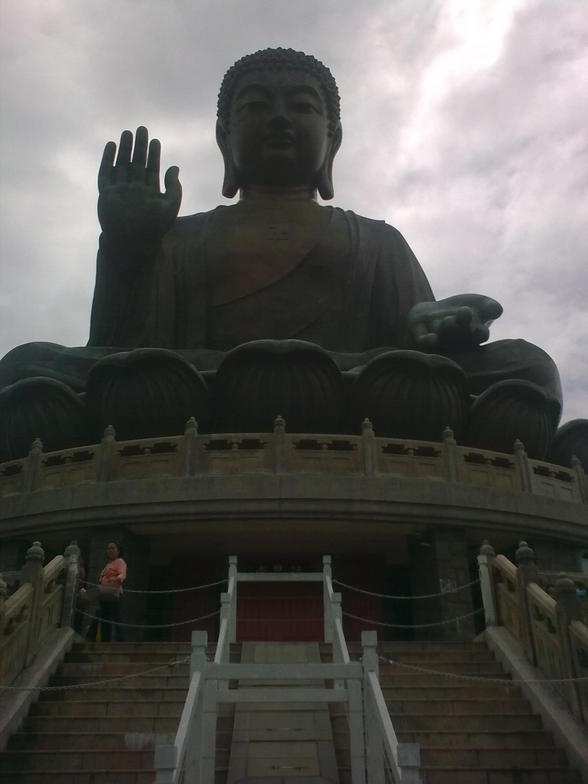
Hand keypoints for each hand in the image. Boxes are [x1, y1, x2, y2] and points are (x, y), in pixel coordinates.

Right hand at [98, 126, 181, 245]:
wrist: (132, 243)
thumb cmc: (153, 228)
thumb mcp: (170, 207)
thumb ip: (174, 188)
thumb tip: (175, 167)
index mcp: (150, 192)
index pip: (152, 169)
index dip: (154, 155)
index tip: (156, 141)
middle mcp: (134, 189)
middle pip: (137, 163)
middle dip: (140, 147)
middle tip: (142, 129)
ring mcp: (120, 190)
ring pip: (122, 165)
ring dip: (124, 149)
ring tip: (127, 133)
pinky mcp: (106, 193)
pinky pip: (106, 173)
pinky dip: (107, 159)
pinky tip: (111, 146)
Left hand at [408, 294, 502, 351]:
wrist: (432, 314)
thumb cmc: (460, 311)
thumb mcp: (479, 304)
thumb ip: (490, 307)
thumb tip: (497, 310)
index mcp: (473, 335)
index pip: (479, 336)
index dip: (480, 332)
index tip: (480, 327)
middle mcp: (456, 341)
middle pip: (461, 336)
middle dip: (462, 325)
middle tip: (464, 312)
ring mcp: (438, 340)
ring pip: (443, 338)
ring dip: (446, 330)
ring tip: (447, 320)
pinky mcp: (420, 338)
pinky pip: (423, 342)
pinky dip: (427, 341)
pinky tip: (430, 338)